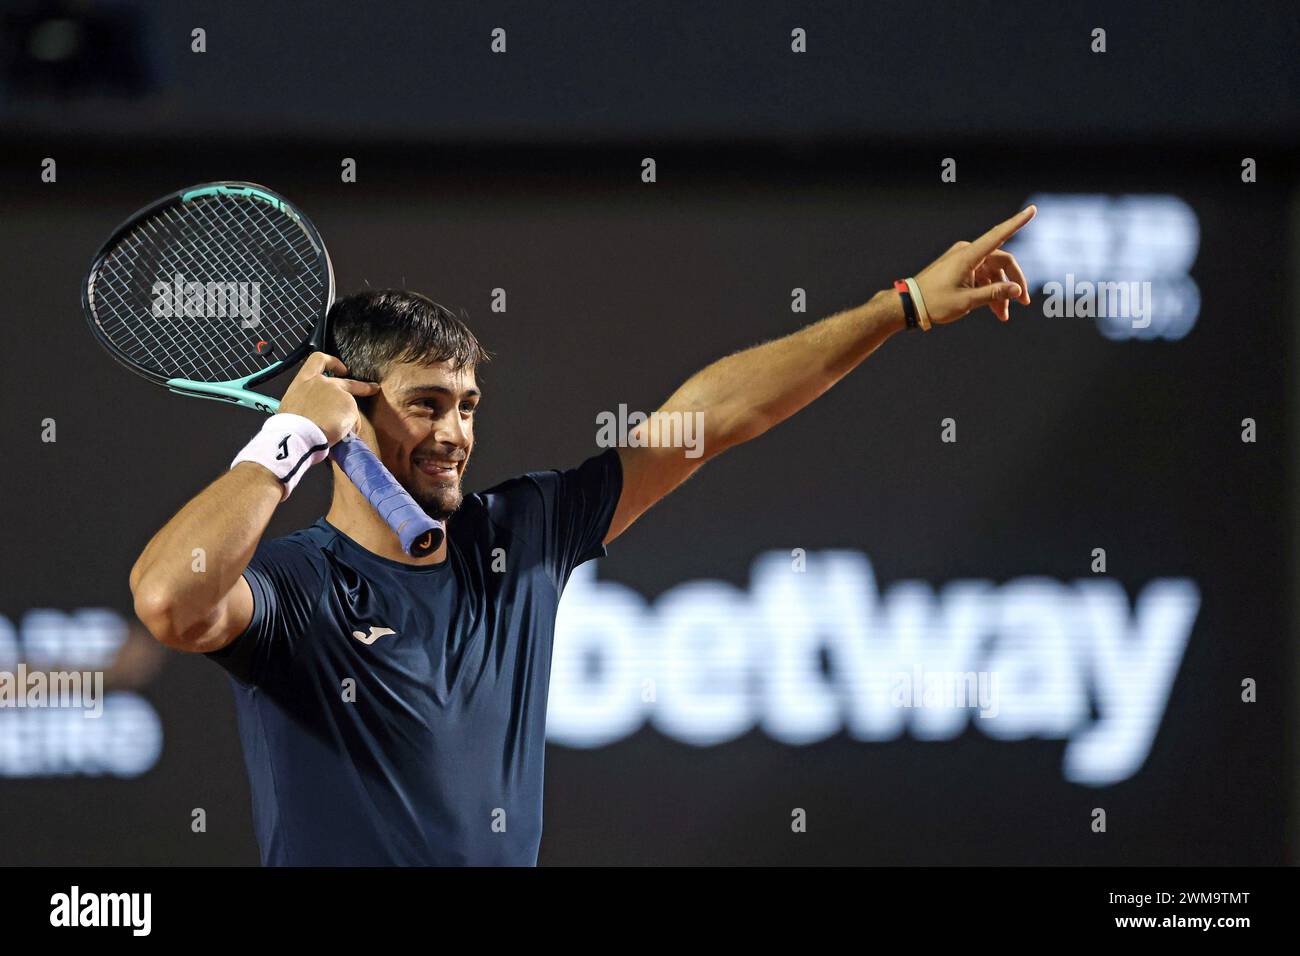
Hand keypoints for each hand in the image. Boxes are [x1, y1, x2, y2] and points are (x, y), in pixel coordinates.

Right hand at [278, 352, 380, 444]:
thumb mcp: (292, 407)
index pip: (318, 360)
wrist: (300, 435)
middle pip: (346, 383)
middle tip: (372, 388)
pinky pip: (354, 419)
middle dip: (362, 387)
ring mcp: (337, 392)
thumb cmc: (291, 427)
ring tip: (339, 435)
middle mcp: (322, 382)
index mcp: (303, 381)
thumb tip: (317, 412)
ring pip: (349, 406)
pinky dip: (351, 428)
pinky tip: (342, 437)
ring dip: (348, 419)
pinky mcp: (349, 404)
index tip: (342, 369)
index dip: (333, 363)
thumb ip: (307, 402)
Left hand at [913, 206, 1035, 324]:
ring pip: (992, 273)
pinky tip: (994, 310)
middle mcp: (968, 253)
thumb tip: (1017, 289)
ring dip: (1000, 292)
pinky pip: (982, 277)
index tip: (1033, 210)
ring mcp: (964, 261)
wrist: (909, 305)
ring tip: (1003, 315)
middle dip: (1013, 283)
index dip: (1017, 222)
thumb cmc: (934, 302)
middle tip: (1023, 303)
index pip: (999, 235)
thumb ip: (994, 294)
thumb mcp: (966, 302)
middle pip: (1001, 261)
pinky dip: (989, 291)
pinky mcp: (960, 269)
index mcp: (969, 256)